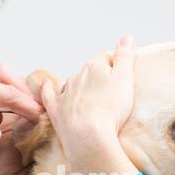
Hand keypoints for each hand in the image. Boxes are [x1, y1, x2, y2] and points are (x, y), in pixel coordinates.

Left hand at [41, 35, 134, 172]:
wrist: (88, 136)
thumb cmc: (110, 109)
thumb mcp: (125, 79)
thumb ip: (125, 57)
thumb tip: (127, 37)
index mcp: (95, 67)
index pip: (107, 58)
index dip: (117, 65)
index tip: (124, 76)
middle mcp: (78, 76)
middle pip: (91, 70)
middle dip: (100, 75)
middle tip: (111, 90)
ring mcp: (65, 93)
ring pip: (73, 82)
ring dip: (80, 85)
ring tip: (91, 97)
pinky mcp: (56, 110)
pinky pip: (49, 94)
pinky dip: (48, 89)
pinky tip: (47, 85)